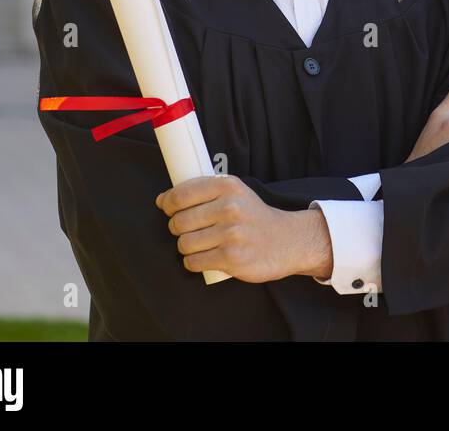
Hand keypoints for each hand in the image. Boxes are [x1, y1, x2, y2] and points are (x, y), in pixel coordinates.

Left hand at [156, 175, 329, 282]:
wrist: (287, 240)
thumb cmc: (254, 216)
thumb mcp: (235, 193)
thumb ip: (201, 191)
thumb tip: (162, 200)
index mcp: (228, 186)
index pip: (180, 195)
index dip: (168, 205)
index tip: (171, 210)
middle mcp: (230, 207)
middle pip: (179, 222)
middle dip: (178, 229)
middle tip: (192, 230)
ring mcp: (232, 234)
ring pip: (184, 244)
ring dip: (187, 247)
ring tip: (202, 244)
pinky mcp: (232, 258)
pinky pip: (193, 262)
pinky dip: (194, 262)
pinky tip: (206, 257)